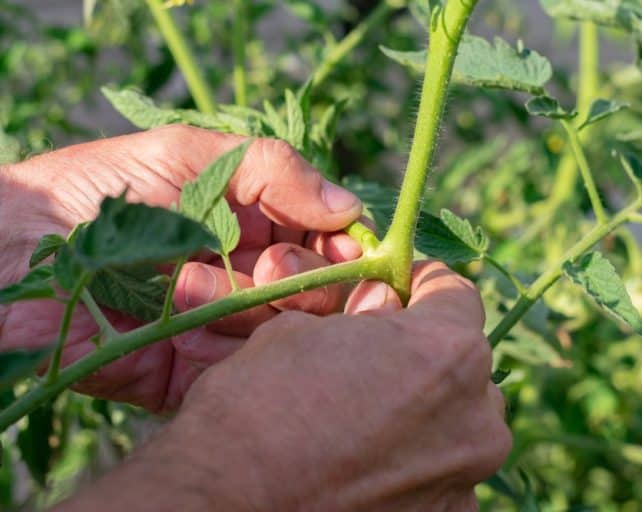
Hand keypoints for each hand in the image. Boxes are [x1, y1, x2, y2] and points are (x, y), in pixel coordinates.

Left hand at [0, 125, 363, 410]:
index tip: (356, 247)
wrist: (11, 256)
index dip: (347, 246)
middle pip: (319, 292)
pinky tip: (204, 325)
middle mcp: (246, 280)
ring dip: (259, 308)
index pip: (327, 241)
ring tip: (201, 284)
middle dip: (309, 279)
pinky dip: (242, 355)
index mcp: (252, 227)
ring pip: (289, 333)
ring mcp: (222, 329)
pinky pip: (246, 375)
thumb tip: (350, 205)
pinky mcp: (193, 375)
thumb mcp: (185, 155)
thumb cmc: (97, 192)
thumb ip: (271, 168)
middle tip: (270, 269)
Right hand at [59, 262, 510, 511]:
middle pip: (463, 367)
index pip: (456, 295)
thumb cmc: (259, 405)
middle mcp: (477, 418)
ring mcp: (465, 479)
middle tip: (378, 363)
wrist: (224, 500)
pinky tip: (366, 466)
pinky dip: (413, 466)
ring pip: (456, 426)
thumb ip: (362, 321)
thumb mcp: (302, 330)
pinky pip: (440, 477)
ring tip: (369, 422)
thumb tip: (382, 317)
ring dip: (426, 415)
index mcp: (449, 352)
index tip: (399, 291)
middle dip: (425, 358)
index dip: (421, 286)